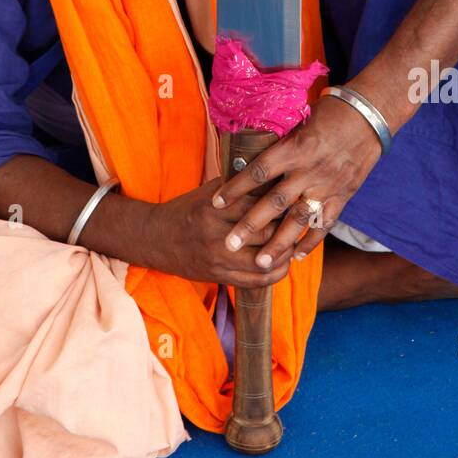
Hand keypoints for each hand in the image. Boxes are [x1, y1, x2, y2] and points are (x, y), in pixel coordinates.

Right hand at [142, 178, 295, 288]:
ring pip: (264, 261)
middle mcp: (216, 235)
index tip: (294, 197)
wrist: (157, 239)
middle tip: (300, 219)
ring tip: (295, 243)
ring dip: (284, 253)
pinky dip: (275, 274)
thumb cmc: (186, 210)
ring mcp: (218, 260)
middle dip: (286, 227)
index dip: (280, 202)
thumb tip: (270, 176)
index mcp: (214, 208)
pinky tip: (283, 264)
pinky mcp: (219, 277)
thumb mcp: (208, 192)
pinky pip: (255, 282)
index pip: (257, 205)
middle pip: (264, 233)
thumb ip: (237, 187)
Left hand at [210, 91, 383, 269]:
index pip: (258, 172)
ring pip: (298, 220)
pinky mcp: (343, 195)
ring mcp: (327, 186)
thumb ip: (280, 142)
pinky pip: (324, 224)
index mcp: (295, 148)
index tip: (215, 203)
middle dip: (250, 226)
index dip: (235, 188)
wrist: (370, 115)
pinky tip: (295, 256)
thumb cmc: (330, 111)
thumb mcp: (300, 120)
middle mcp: (308, 170)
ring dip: (278, 244)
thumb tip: (251, 153)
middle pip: (274, 203)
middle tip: (229, 244)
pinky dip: (311, 242)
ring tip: (261, 263)